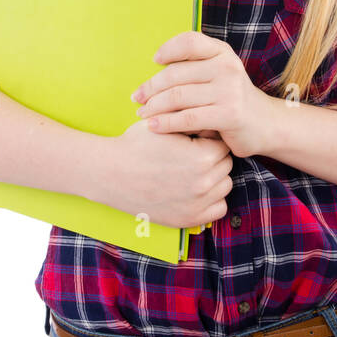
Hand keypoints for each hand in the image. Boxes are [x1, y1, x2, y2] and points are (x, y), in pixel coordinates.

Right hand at [98, 118, 233, 229]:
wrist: (110, 174)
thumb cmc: (135, 145)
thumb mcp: (165, 124)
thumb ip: (193, 120)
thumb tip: (213, 118)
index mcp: (202, 157)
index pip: (222, 144)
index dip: (208, 139)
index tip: (193, 140)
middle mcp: (204, 182)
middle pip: (226, 165)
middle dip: (212, 157)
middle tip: (190, 155)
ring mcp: (198, 203)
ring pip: (225, 186)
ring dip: (215, 178)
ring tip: (191, 171)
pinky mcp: (190, 219)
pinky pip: (219, 208)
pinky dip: (212, 199)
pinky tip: (194, 190)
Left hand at [131, 31, 275, 158]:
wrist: (265, 124)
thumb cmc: (231, 99)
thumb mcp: (219, 73)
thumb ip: (195, 66)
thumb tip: (156, 65)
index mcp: (223, 52)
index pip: (190, 41)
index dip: (168, 49)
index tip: (154, 61)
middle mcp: (227, 67)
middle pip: (176, 74)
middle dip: (151, 87)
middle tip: (136, 98)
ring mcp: (229, 90)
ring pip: (178, 97)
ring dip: (153, 107)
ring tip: (141, 114)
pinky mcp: (229, 114)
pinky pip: (188, 118)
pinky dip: (166, 123)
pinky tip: (153, 126)